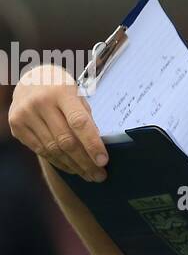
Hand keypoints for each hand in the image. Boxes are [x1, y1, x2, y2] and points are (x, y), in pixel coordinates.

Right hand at [9, 64, 108, 180]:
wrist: (29, 79)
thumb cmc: (59, 88)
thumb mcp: (76, 94)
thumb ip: (86, 118)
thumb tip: (96, 148)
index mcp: (61, 91)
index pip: (79, 123)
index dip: (92, 144)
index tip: (103, 161)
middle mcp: (40, 102)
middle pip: (66, 140)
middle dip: (85, 162)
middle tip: (99, 175)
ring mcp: (25, 114)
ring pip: (53, 149)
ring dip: (73, 166)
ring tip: (88, 174)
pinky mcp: (16, 125)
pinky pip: (40, 151)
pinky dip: (57, 162)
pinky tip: (71, 168)